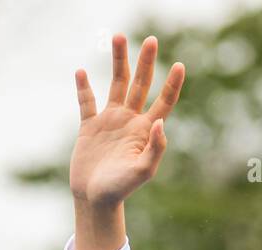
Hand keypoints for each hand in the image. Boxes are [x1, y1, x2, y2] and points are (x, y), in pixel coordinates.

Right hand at [70, 34, 184, 208]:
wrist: (95, 200)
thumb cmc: (121, 189)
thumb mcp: (143, 172)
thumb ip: (155, 148)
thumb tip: (159, 122)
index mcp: (145, 130)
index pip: (164, 102)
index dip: (172, 84)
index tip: (180, 65)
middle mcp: (130, 121)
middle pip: (140, 84)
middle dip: (146, 62)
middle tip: (152, 39)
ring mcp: (109, 121)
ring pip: (116, 84)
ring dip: (118, 61)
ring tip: (119, 37)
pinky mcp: (89, 127)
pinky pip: (86, 102)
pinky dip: (83, 87)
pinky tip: (81, 71)